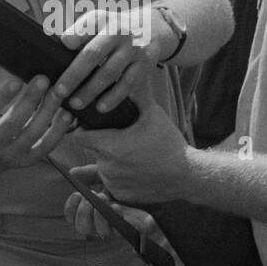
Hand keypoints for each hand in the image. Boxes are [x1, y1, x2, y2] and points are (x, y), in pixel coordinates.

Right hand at [0, 74, 74, 170]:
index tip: (15, 79)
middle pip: (13, 123)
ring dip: (47, 112)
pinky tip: (66, 114)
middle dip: (30, 100)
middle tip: (43, 79)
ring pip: (33, 133)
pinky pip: (46, 147)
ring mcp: (12, 155)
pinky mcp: (28, 160)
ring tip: (58, 91)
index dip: (1, 97)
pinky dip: (58, 131)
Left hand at [54, 5, 162, 115]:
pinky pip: (128, 84)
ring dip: (91, 90)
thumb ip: (78, 33)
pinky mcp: (145, 63)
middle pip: (93, 54)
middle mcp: (119, 31)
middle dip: (74, 74)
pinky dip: (113, 97)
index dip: (74, 36)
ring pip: (110, 72)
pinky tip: (100, 108)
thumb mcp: (97, 22)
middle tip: (59, 92)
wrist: (150, 28)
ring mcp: (134, 48)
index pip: (86, 25)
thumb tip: (51, 50)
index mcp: (102, 19)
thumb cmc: (112, 30)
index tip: (63, 46)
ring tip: (75, 104)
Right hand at [64, 166, 170, 250]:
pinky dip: (115, 219)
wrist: (158, 185)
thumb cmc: (131, 182)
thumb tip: (72, 173)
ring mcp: (118, 228)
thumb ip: (90, 173)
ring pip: (99, 232)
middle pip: (83, 228)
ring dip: (98, 217)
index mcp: (95, 211)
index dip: (71, 209)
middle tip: (90, 198)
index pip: (74, 218)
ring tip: (104, 199)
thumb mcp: (108, 174)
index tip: (76, 195)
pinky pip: (120, 232)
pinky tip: (116, 206)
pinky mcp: (133, 230)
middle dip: (83, 213)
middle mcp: (104, 222)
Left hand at [70, 81, 191, 203]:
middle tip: (124, 138)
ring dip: (110, 161)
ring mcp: (113, 184)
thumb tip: (129, 68)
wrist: (187, 176)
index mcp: (110, 146)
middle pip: (93, 151)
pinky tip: (135, 169)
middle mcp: (107, 168)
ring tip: (134, 154)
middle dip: (102, 143)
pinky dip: (119, 177)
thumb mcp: (153, 114)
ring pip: (102, 167)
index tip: (91, 125)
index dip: (83, 129)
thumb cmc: (169, 143)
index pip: (78, 136)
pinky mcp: (120, 196)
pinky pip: (111, 183)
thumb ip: (135, 93)